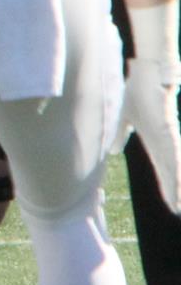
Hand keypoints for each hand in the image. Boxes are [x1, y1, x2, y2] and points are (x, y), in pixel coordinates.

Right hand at [124, 57, 180, 211]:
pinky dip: (176, 174)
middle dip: (176, 193)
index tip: (172, 203)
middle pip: (172, 174)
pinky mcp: (168, 133)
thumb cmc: (136, 92)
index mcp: (156, 142)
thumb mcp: (123, 119)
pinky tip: (179, 186)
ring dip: (178, 189)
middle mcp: (166, 143)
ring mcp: (169, 139)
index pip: (164, 169)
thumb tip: (111, 150)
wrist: (145, 74)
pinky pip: (173, 158)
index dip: (168, 186)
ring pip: (175, 170)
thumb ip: (120, 134)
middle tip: (178, 210)